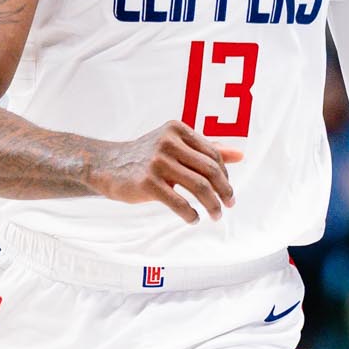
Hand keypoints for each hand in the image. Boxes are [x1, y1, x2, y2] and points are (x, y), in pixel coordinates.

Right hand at [86, 120, 241, 223]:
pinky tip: (193, 219)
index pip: (213, 155)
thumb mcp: (176, 147)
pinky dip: (190, 214)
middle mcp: (168, 142)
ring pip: (199, 186)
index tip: (226, 191)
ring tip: (216, 215)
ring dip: (212, 205)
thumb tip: (241, 155)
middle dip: (224, 191)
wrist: (107, 166)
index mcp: (178, 130)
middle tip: (229, 205)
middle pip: (210, 170)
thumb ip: (207, 150)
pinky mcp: (147, 182)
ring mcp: (157, 161)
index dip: (225, 175)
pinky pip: (178, 202)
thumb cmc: (146, 157)